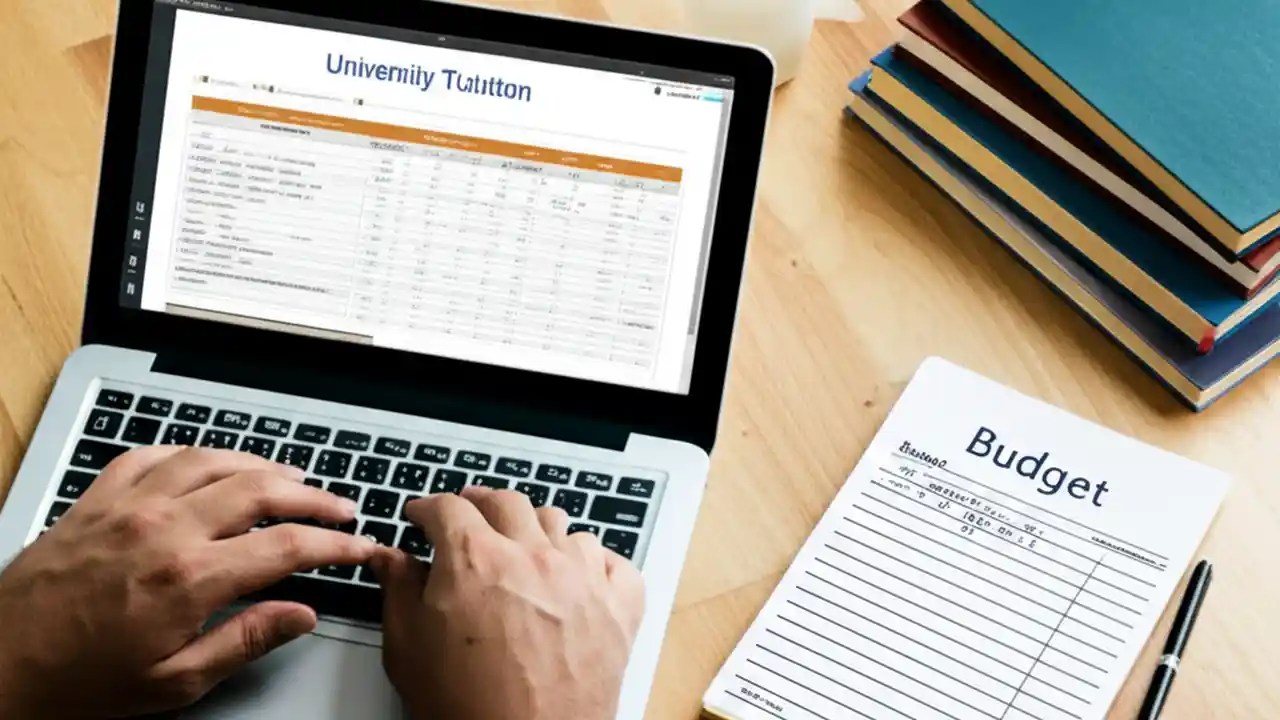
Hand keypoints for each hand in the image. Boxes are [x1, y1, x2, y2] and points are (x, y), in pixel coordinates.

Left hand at [0, 446, 377, 717]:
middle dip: (312, 497)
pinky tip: (209, 462)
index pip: (288, 545)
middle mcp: (164, 529)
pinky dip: (192, 453)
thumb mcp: (174, 683)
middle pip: (261, 491)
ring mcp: (128, 506)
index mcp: (190, 578)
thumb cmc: (78, 684)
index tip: (359, 546)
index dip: (336, 543)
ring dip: (261, 466)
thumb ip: (245, 641)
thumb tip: (300, 614)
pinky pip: (154, 455)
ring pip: (213, 460)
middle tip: (339, 508)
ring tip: (290, 480)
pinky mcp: (96, 499)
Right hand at [376, 487, 644, 719]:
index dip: (429, 507)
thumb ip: (398, 590)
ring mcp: (582, 577)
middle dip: (481, 504)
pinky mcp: (618, 605)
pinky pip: (612, 560)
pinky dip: (592, 560)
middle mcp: (532, 556)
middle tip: (468, 514)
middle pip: (506, 502)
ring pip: (560, 525)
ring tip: (522, 542)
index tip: (423, 515)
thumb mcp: (407, 648)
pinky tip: (577, 573)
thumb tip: (390, 558)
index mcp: (475, 559)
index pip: (448, 507)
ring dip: (535, 527)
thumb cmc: (468, 708)